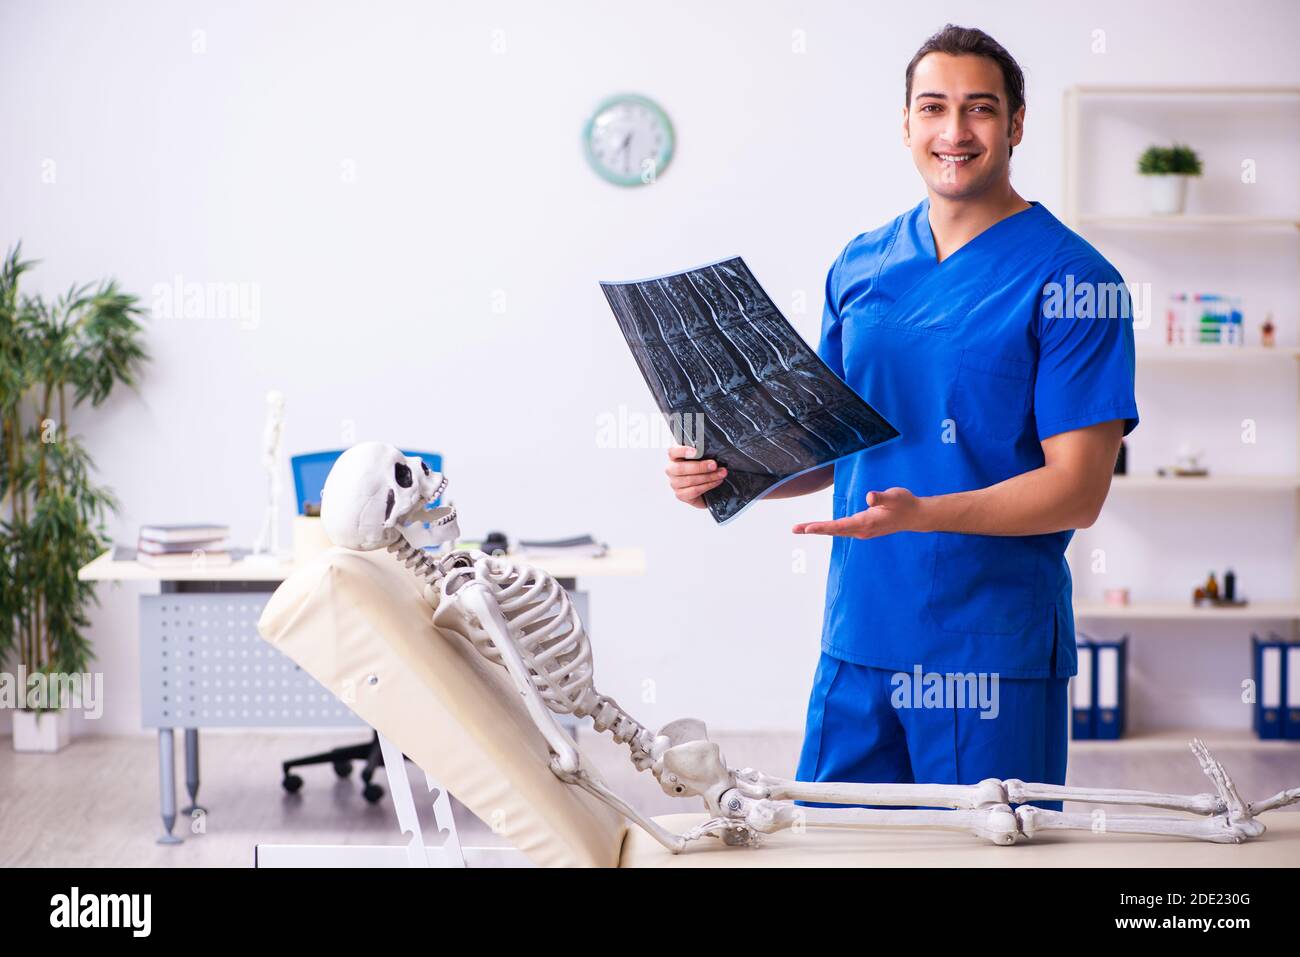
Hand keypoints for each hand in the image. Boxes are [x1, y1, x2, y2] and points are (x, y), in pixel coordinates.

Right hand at [665, 445, 726, 508]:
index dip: (683, 451)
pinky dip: (707, 486)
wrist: (704, 489)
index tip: (696, 451)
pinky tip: (715, 482)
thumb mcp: (701, 458)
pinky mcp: (680, 494)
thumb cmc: (701, 470)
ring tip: (720, 474)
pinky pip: (694, 490)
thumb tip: (713, 450)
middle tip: (714, 465)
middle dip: (700, 466)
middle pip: (680, 468)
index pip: (672, 452)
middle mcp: (672, 470)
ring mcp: (675, 483)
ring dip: (708, 477)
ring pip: (689, 480)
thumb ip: (702, 453)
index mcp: (675, 457)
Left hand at [792, 487, 925, 538]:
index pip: (840, 526)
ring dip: (817, 529)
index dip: (823, 527)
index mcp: (867, 522)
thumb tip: (870, 497)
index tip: (808, 529)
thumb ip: (882, 497)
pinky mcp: (862, 528)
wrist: (915, 516)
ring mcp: (861, 530)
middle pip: (833, 530)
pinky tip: (817, 527)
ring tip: (799, 528)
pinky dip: (827, 528)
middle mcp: (861, 530)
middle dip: (813, 529)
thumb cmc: (905, 504)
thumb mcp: (895, 496)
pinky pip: (840, 529)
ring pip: (835, 530)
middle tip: (795, 529)